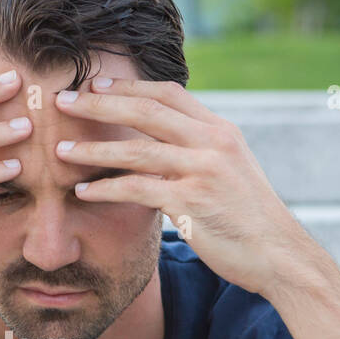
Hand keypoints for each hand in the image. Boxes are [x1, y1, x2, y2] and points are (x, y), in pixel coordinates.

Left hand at [52, 78, 313, 295]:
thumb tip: (165, 144)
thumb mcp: (231, 171)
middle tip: (63, 101)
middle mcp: (213, 143)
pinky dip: (105, 189)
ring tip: (60, 150)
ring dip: (93, 150)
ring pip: (136, 151)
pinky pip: (137, 190)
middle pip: (146, 111)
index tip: (95, 84)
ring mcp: (202, 172)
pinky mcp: (191, 204)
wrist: (279, 254)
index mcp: (221, 131)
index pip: (169, 93)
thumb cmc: (249, 218)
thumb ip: (200, 152)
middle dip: (100, 104)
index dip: (128, 87)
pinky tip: (83, 192)